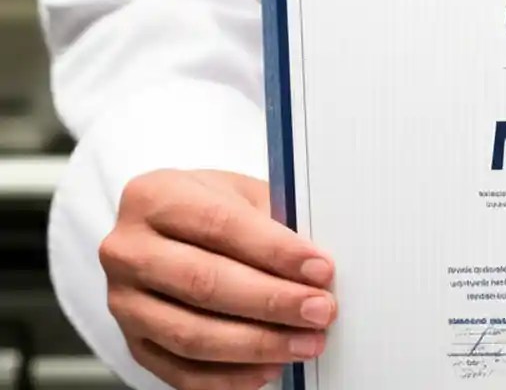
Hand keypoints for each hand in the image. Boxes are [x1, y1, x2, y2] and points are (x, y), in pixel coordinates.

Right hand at [101, 170, 337, 388]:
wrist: (168, 230)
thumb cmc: (212, 208)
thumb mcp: (242, 194)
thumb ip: (275, 223)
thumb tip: (318, 270)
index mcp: (154, 197)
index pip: (219, 225)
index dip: (275, 251)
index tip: (321, 269)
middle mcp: (127, 250)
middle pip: (204, 283)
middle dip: (272, 301)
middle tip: (320, 310)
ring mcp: (123, 301)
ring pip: (191, 334)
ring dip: (258, 345)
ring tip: (306, 342)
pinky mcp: (132, 342)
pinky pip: (181, 371)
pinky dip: (230, 376)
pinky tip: (270, 368)